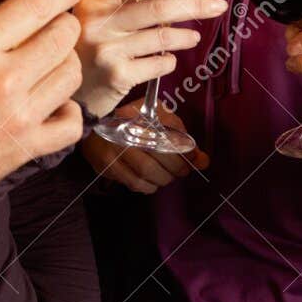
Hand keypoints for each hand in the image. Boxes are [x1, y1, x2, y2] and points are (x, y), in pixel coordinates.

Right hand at [0, 0, 85, 204]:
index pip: (37, 7)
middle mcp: (6, 77)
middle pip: (63, 38)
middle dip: (65, 25)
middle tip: (57, 26)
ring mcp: (20, 114)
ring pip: (70, 75)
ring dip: (64, 63)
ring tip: (49, 64)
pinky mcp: (27, 147)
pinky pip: (71, 124)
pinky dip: (69, 111)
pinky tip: (54, 104)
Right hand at [71, 0, 227, 118]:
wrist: (63, 90)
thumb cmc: (85, 46)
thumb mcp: (92, 16)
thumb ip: (120, 0)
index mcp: (93, 0)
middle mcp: (98, 22)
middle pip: (157, 7)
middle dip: (194, 5)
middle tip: (218, 6)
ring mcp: (107, 50)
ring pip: (162, 37)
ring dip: (185, 36)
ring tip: (193, 36)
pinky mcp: (117, 76)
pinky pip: (159, 64)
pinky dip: (169, 61)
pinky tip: (167, 59)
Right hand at [79, 101, 206, 193]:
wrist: (98, 120)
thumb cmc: (135, 116)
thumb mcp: (159, 116)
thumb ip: (181, 136)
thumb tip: (203, 161)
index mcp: (136, 115)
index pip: (164, 138)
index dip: (182, 153)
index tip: (194, 158)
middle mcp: (121, 133)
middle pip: (153, 160)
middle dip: (174, 169)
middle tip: (182, 170)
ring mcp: (110, 151)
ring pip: (142, 175)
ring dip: (162, 179)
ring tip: (168, 175)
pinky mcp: (105, 166)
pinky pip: (132, 183)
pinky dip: (147, 186)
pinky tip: (152, 180)